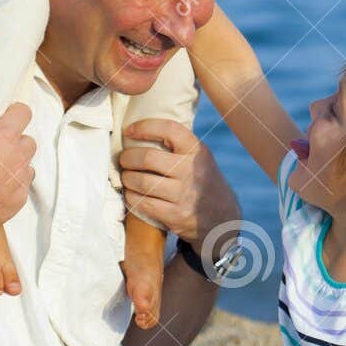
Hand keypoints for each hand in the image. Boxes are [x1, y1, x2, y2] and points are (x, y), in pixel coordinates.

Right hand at [0, 103, 35, 228]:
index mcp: (5, 136)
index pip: (24, 112)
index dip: (15, 112)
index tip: (6, 117)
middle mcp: (19, 156)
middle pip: (28, 141)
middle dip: (16, 141)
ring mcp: (21, 179)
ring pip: (27, 165)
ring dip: (16, 164)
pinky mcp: (19, 200)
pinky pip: (22, 188)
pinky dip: (12, 186)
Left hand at [118, 118, 237, 251]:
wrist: (222, 217)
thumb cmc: (203, 182)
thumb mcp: (201, 159)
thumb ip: (179, 146)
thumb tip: (140, 131)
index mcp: (198, 151)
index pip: (169, 129)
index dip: (145, 127)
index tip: (128, 130)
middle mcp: (192, 170)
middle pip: (147, 158)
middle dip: (127, 158)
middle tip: (123, 160)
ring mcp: (184, 194)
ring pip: (141, 182)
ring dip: (126, 179)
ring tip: (126, 177)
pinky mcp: (175, 215)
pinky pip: (142, 203)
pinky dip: (131, 197)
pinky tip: (132, 194)